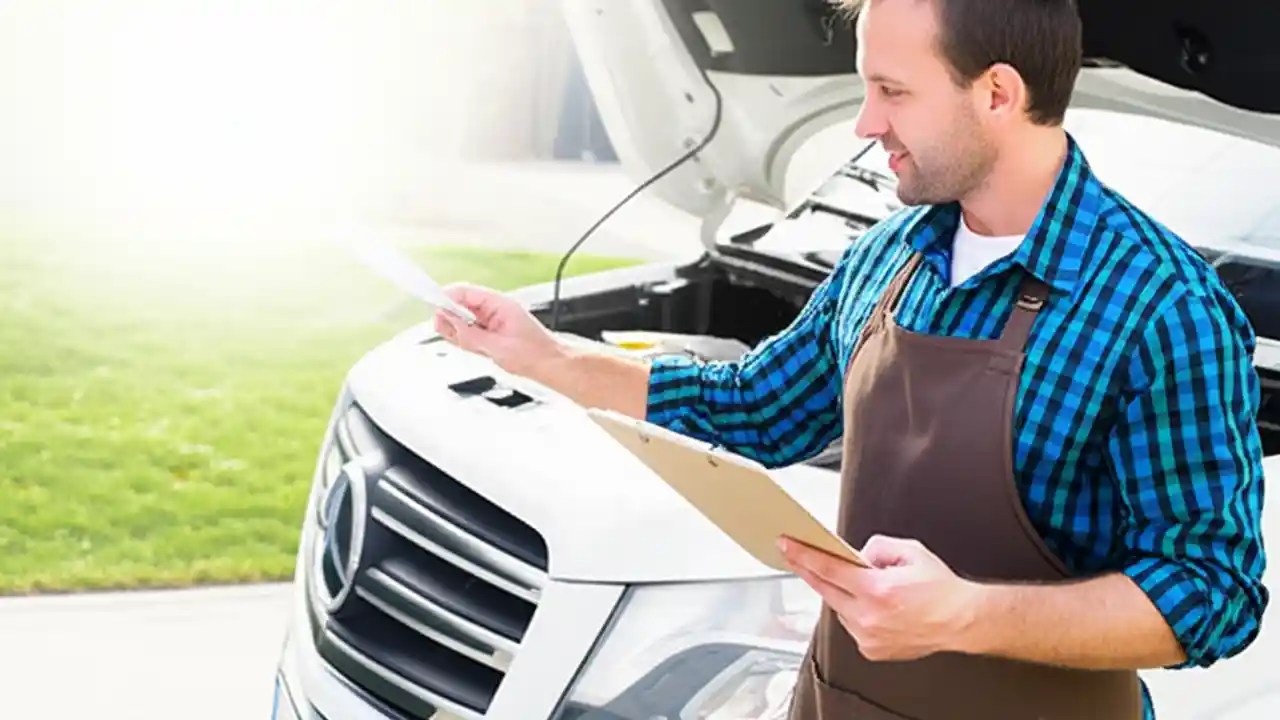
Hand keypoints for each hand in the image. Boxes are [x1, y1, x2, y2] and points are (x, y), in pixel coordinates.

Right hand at [434, 283, 563, 376]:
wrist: (550, 366)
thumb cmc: (534, 354)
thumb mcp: (497, 347)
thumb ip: (469, 334)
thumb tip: (448, 320)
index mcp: (500, 304)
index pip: (466, 293)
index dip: (447, 297)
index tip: (432, 304)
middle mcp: (495, 310)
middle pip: (461, 304)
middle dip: (449, 315)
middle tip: (442, 329)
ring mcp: (493, 322)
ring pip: (463, 319)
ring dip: (456, 329)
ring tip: (460, 341)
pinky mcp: (492, 334)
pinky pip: (470, 331)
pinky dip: (463, 337)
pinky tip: (465, 343)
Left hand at [778, 534, 983, 660]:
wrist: (961, 621)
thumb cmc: (941, 589)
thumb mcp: (910, 551)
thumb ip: (877, 547)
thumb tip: (857, 554)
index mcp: (877, 590)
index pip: (828, 568)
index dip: (803, 555)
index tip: (787, 545)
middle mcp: (869, 616)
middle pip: (825, 589)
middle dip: (810, 570)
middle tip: (797, 555)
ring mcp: (869, 636)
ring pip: (839, 608)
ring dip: (841, 594)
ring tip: (863, 585)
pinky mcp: (872, 649)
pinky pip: (852, 624)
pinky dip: (856, 612)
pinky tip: (874, 606)